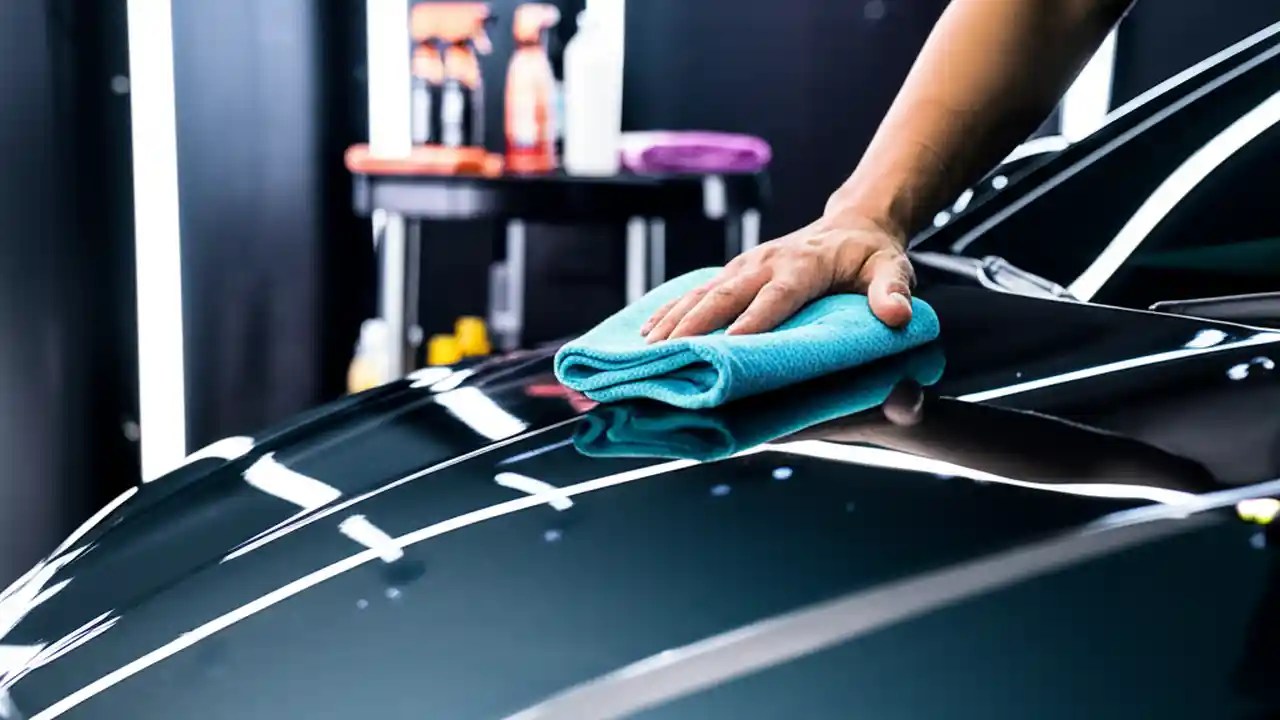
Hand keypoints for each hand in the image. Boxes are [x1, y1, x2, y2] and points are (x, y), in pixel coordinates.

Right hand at [640, 215, 914, 341]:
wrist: (851, 223)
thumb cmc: (872, 254)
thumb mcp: (893, 268)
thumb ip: (893, 291)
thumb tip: (897, 316)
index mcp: (804, 264)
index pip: (777, 296)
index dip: (754, 319)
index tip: (731, 343)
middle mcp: (766, 262)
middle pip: (726, 294)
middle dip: (696, 324)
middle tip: (670, 354)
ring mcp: (745, 265)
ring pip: (703, 293)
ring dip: (674, 321)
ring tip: (647, 349)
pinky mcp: (733, 272)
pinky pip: (696, 292)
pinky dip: (670, 311)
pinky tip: (647, 333)